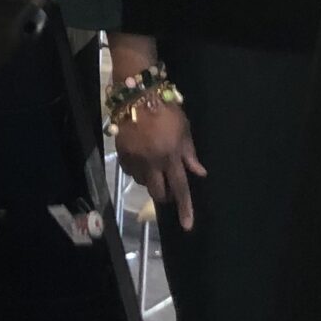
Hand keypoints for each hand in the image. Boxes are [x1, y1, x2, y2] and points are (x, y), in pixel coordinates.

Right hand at [116, 98, 206, 230]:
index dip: (185, 208)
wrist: (137, 94)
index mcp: (170, 156)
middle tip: (169, 185)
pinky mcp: (121, 154)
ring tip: (155, 164)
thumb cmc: (166, 109)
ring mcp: (134, 159)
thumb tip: (199, 173)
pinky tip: (141, 158)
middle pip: (158, 192)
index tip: (187, 226)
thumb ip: (189, 153)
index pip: (180, 188)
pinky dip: (137, 170)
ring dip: (151, 180)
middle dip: (166, 195)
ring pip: (143, 183)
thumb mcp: (184, 129)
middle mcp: (152, 162)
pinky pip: (130, 171)